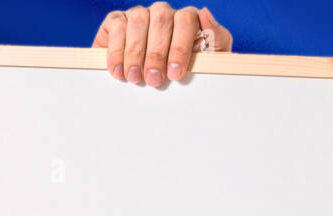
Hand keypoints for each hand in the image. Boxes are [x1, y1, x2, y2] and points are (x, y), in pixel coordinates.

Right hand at [93, 4, 231, 85]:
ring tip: (135, 77)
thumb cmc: (186, 72)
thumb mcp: (210, 59)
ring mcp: (140, 15)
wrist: (159, 84)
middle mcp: (163, 13)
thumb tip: (205, 14)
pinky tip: (118, 70)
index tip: (175, 73)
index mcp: (186, 19)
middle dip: (157, 53)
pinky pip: (117, 26)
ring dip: (135, 52)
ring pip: (138, 21)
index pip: (185, 20)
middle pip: (161, 21)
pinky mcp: (117, 21)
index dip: (180, 46)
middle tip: (153, 79)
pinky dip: (116, 50)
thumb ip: (216, 37)